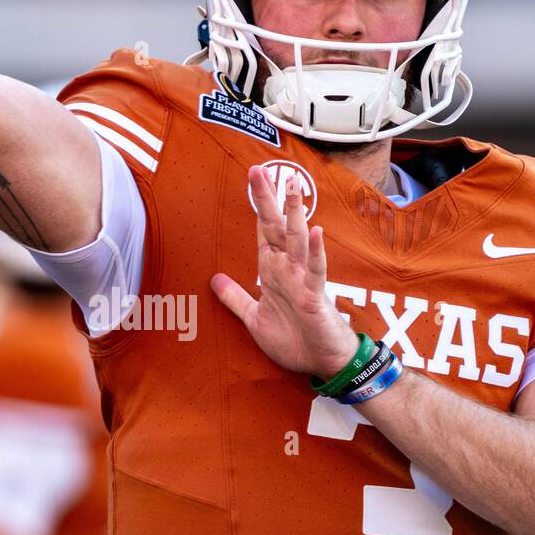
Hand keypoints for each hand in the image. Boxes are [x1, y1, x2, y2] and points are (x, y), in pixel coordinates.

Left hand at [211, 163, 357, 377]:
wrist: (320, 363)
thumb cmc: (294, 340)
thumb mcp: (254, 318)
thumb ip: (235, 298)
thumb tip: (214, 279)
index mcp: (272, 271)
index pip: (263, 231)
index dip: (257, 206)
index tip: (253, 179)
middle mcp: (287, 269)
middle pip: (276, 227)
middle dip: (267, 200)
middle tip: (260, 170)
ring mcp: (303, 280)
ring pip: (298, 240)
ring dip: (295, 213)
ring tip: (292, 186)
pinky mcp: (315, 296)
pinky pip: (316, 270)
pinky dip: (316, 252)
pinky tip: (317, 231)